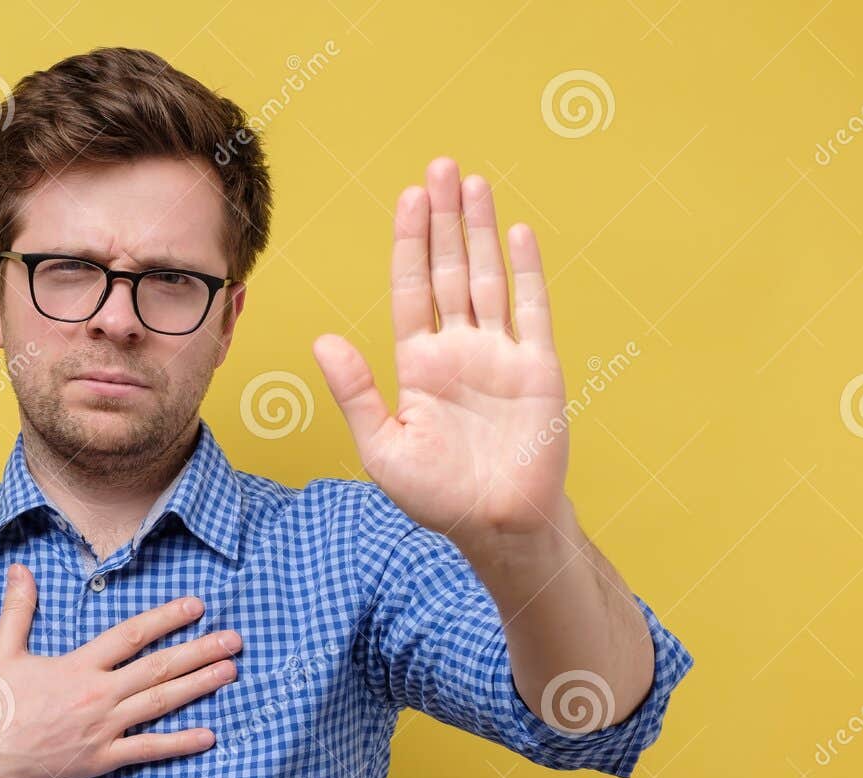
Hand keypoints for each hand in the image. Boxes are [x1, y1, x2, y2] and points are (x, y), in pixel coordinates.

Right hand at [0, 563, 242, 777]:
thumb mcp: (2, 651)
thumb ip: (19, 609)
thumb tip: (21, 569)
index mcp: (78, 666)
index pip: (131, 635)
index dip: (166, 618)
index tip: (196, 606)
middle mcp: (98, 694)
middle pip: (158, 668)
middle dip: (199, 650)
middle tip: (234, 639)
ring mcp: (104, 728)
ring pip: (161, 703)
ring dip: (199, 686)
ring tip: (230, 671)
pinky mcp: (103, 759)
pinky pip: (148, 750)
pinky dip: (180, 743)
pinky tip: (209, 735)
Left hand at [313, 157, 570, 555]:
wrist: (497, 525)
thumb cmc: (436, 496)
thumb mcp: (382, 447)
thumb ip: (355, 392)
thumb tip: (323, 340)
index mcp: (419, 365)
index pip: (411, 290)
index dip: (409, 244)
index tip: (406, 198)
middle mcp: (459, 350)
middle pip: (449, 270)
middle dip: (442, 219)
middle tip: (438, 166)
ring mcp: (501, 355)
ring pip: (488, 278)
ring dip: (480, 230)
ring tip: (472, 182)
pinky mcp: (538, 368)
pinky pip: (533, 310)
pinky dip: (526, 271)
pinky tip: (516, 233)